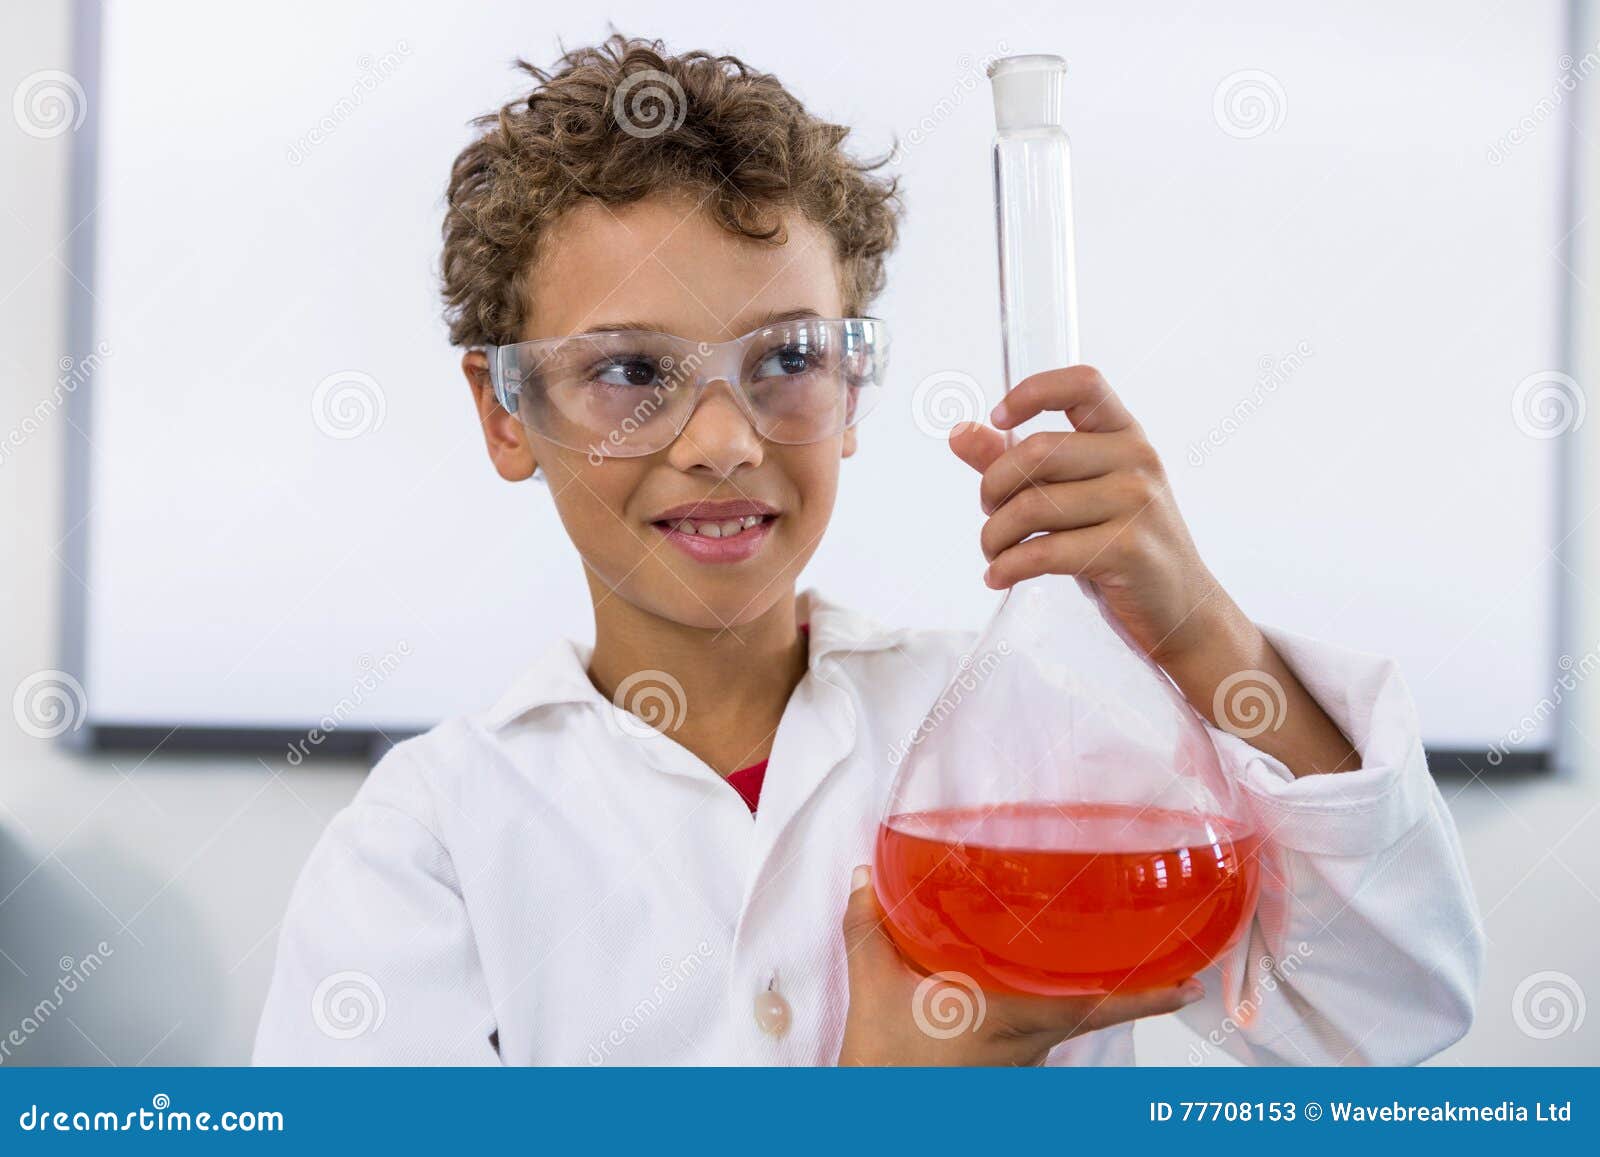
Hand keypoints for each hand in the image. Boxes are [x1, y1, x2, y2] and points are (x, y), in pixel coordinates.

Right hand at [837, 866, 1202, 1065]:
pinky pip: (1037, 1033)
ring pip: (1063, 1022)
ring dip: (1079, 994)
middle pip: (1090, 1010)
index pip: (1098, 1004)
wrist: (874, 1124)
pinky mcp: (1001, 1073)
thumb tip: (867, 873)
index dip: (1148, 994)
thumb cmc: (888, 1068)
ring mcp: (1019, 1064)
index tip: (1190, 979)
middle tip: (1163, 959)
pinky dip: (1044, 1009)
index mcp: (1014, 1017)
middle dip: (1125, 984)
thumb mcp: (874, 990)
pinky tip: (1026, 988)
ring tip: (1093, 955)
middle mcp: (1029, 1044)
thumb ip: (871, 927)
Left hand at [950, 364, 1360, 777]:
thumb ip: (1018, 462)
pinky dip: (1008, 567)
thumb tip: (959, 434)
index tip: (997, 419)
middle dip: (992, 486)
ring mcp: (1137, 504)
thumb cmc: (1120, 545)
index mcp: (1125, 435)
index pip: (1082, 384)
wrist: (1182, 611)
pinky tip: (1000, 576)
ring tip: (993, 553)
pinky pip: (1043, 551)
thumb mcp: (1077, 496)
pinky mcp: (1126, 550)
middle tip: (988, 513)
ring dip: (993, 536)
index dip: (1031, 392)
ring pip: (1032, 505)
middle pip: (1036, 451)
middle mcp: (1136, 460)